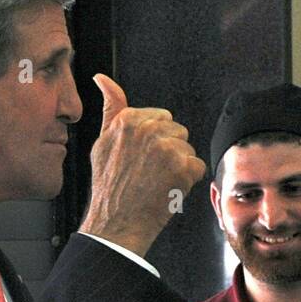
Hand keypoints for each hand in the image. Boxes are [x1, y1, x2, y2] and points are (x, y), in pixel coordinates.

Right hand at [80, 74, 205, 255]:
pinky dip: (187, 181)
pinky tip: (168, 190)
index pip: (161, 118)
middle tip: (149, 173)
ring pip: (188, 149)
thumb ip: (111, 108)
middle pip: (178, 132)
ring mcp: (166, 148)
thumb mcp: (103, 141)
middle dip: (169, 151)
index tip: (141, 159)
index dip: (155, 141)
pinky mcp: (182, 168)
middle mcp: (147, 130)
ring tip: (157, 182)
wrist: (116, 222)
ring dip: (179, 167)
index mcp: (128, 119)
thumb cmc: (109, 185)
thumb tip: (102, 79)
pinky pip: (197, 167)